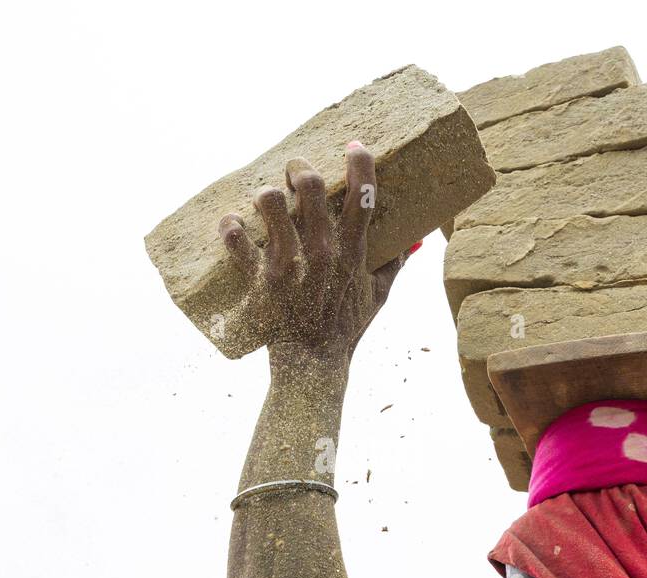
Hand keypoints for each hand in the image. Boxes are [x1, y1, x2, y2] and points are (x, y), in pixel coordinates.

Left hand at [217, 142, 413, 371]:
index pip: (362, 195)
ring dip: (265, 194)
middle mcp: (321, 253)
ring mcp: (288, 264)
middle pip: (309, 186)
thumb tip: (416, 239)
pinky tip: (233, 223)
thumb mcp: (378, 295)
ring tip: (266, 199)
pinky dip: (230, 226)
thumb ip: (395, 263)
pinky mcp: (259, 279)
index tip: (353, 147)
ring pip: (269, 202)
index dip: (359, 162)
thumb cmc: (346, 326)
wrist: (312, 362)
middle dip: (299, 168)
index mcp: (353, 252)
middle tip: (295, 173)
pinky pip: (235, 239)